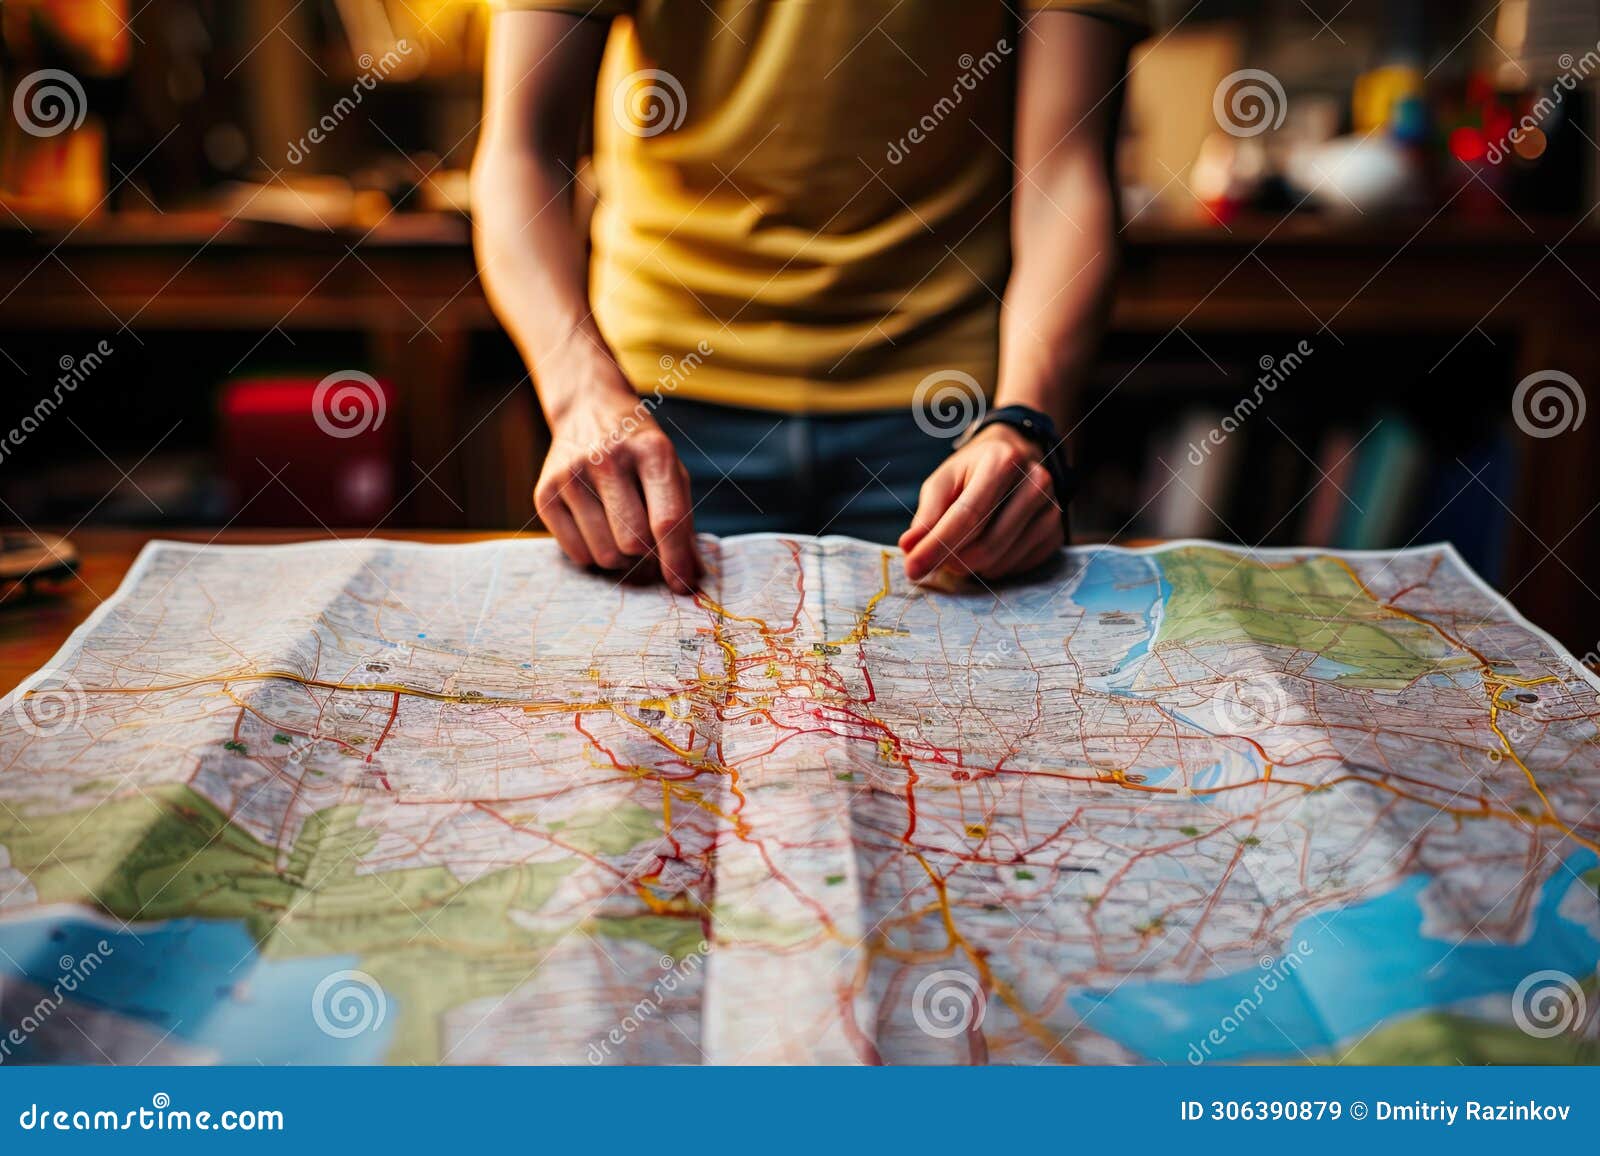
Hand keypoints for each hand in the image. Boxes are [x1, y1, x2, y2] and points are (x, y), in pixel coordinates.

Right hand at [533, 381, 699, 592]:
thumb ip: (684, 523)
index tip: (683, 586)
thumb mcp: (671, 471)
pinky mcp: (544, 493)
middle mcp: (608, 459)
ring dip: (620, 556)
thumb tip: (690, 578)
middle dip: (646, 554)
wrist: (590, 410)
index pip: (667, 520)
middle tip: (646, 540)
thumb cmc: (640, 452)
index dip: (677, 560)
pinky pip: (576, 555)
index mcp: (651, 451)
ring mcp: (571, 475)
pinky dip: (592, 553)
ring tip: (621, 529)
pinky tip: (597, 526)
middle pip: (633, 543)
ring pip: (605, 555)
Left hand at [899, 424, 1063, 582]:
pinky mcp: (1056, 533)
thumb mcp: (945, 479)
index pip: (967, 516)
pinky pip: (1016, 567)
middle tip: (935, 560)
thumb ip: (927, 513)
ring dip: (971, 566)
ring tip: (959, 549)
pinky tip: (985, 549)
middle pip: (985, 544)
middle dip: (952, 561)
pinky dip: (992, 567)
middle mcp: (1035, 484)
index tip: (912, 568)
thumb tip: (910, 547)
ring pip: (1000, 561)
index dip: (937, 546)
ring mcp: (1052, 510)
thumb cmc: (974, 470)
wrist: (1018, 456)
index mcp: (1003, 462)